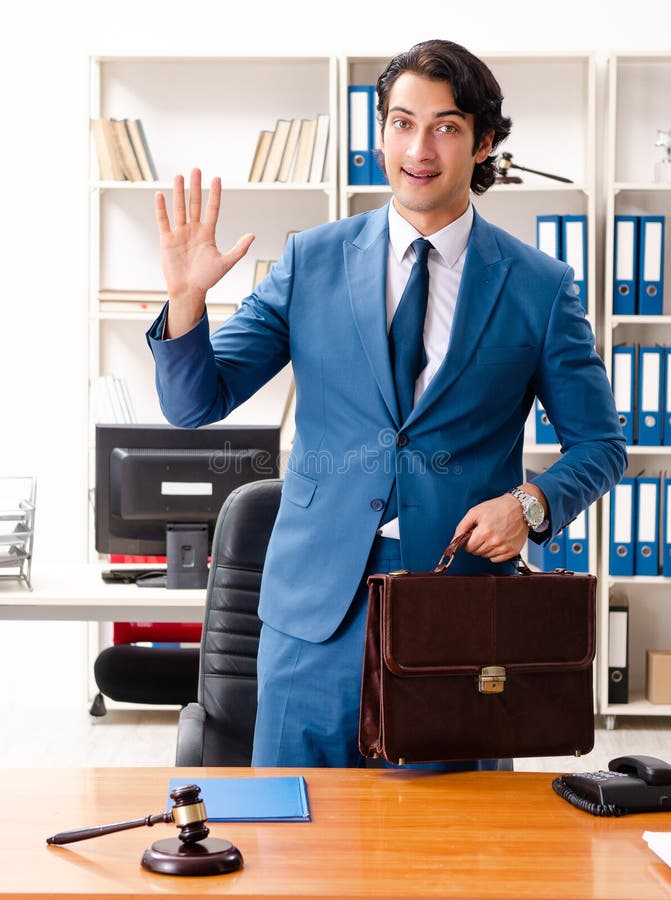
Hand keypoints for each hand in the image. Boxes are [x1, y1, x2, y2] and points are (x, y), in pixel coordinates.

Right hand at [155, 168, 254, 337]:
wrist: (189, 291)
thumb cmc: (207, 278)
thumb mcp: (225, 263)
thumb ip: (239, 249)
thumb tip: (252, 235)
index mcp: (208, 233)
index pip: (212, 209)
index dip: (214, 194)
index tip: (217, 179)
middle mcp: (193, 230)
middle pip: (194, 204)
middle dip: (195, 187)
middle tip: (196, 169)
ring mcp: (180, 234)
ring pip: (179, 209)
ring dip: (179, 192)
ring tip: (179, 176)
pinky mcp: (167, 240)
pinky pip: (164, 221)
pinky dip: (161, 209)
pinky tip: (160, 194)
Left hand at [452, 494, 528, 563]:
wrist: (521, 507)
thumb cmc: (498, 508)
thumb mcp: (475, 512)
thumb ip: (462, 527)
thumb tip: (453, 541)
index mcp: (484, 531)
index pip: (468, 548)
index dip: (468, 542)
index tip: (472, 536)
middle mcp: (495, 541)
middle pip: (477, 552)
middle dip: (476, 544)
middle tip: (483, 533)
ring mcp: (505, 547)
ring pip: (486, 556)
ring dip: (486, 548)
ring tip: (493, 535)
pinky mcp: (512, 551)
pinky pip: (497, 559)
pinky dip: (495, 553)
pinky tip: (499, 541)